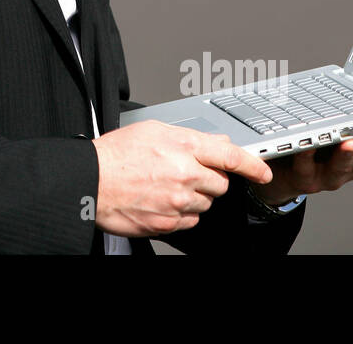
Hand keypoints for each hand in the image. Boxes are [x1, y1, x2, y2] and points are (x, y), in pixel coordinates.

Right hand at [93, 119, 273, 236]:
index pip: (230, 156)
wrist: (90, 181)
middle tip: (186, 172)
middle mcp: (185, 174)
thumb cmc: (116, 154)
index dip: (252, 165)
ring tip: (166, 186)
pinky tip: (162, 200)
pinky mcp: (169, 222)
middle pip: (220, 183)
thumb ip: (189, 136)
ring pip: (206, 203)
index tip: (262, 172)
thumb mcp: (152, 130)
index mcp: (183, 146)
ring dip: (194, 197)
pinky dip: (182, 213)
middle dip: (210, 179)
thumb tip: (216, 142)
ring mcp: (178, 201)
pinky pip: (191, 221)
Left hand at [248, 110, 352, 207]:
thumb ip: (346, 109)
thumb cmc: (312, 145)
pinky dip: (306, 155)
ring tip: (351, 140)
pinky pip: (305, 167)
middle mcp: (352, 165)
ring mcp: (330, 175)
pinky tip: (306, 144)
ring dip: (348, 154)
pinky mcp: (305, 179)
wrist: (280, 175)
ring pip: (342, 165)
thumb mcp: (333, 126)